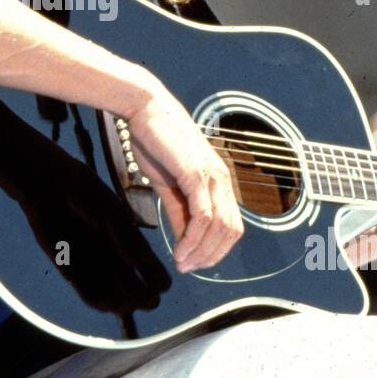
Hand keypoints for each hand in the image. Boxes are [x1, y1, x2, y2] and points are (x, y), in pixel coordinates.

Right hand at [121, 79, 243, 272]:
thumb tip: (184, 240)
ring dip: (201, 251)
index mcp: (219, 180)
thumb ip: (179, 211)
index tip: (194, 263)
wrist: (145, 109)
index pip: (231, 225)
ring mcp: (212, 175)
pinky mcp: (196, 173)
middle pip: (230, 231)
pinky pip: (203, 215)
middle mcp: (222, 178)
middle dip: (211, 256)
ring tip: (182, 263)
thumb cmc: (156, 142)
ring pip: (219, 227)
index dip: (216, 249)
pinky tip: (180, 249)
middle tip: (188, 268)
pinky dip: (193, 238)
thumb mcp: (168, 183)